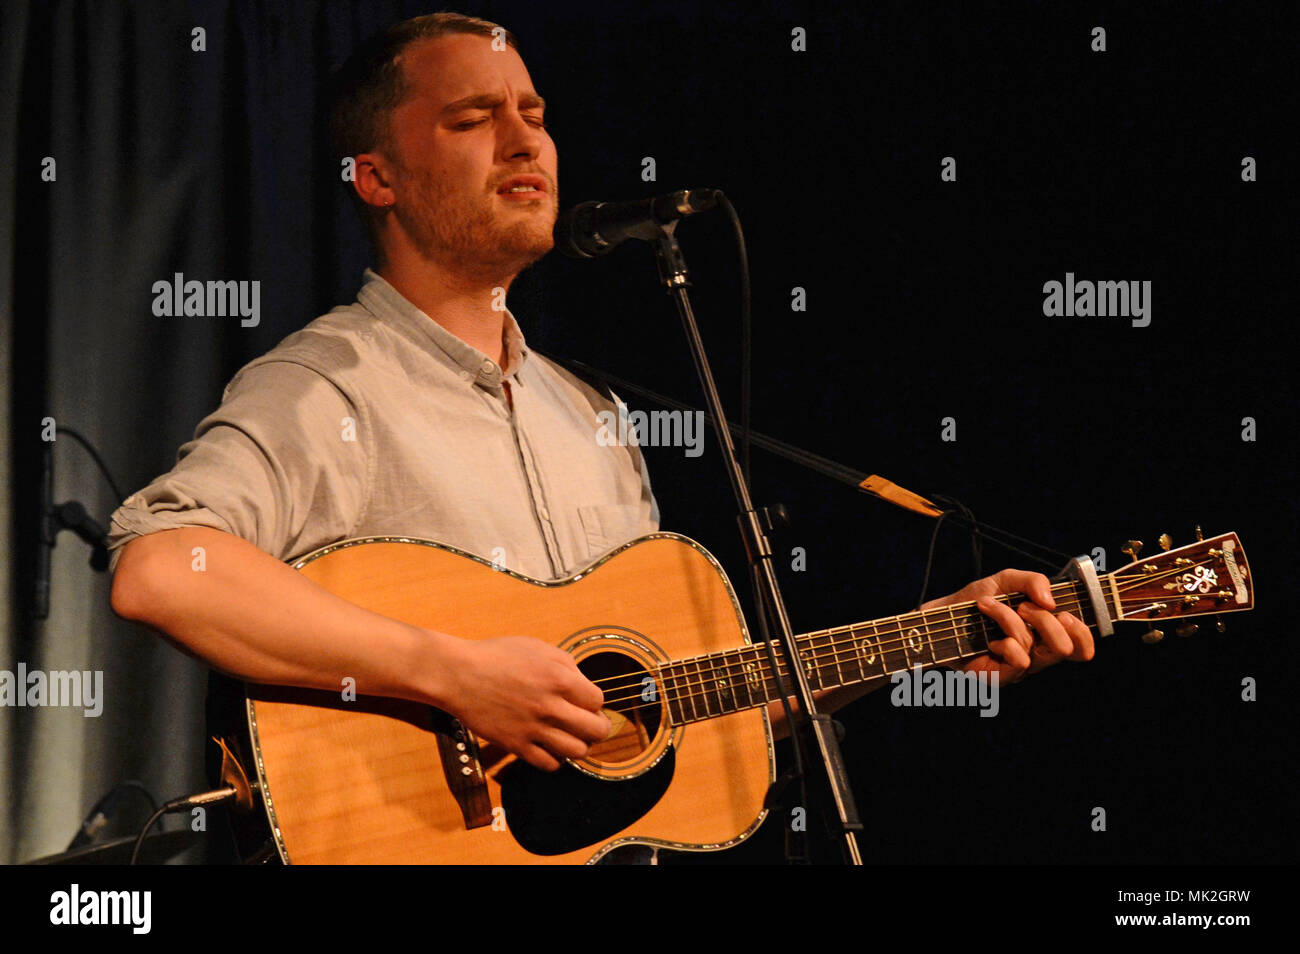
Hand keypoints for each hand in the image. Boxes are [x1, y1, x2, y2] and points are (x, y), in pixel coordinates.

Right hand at [440, 636, 610, 770]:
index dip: (594, 701)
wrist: (459, 675)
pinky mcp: (516, 745)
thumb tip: (585, 685)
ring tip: (571, 737)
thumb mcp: (539, 648)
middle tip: (591, 724)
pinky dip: (556, 759)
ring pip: (577, 751)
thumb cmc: (498, 656)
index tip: (586, 701)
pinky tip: (550, 746)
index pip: (598, 701)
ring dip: (580, 745)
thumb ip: (567, 665)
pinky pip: (549, 764)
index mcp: (559, 678)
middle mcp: (550, 706)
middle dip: (599, 728)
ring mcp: (533, 728)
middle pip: (596, 730)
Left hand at [922, 569, 1094, 683]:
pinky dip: (1005, 640)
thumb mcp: (1005, 581)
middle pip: (1065, 647)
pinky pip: (1020, 659)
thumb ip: (1033, 581)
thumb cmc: (976, 601)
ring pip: (1035, 645)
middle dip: (1046, 621)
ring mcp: (1018, 669)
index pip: (1082, 647)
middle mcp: (1036, 655)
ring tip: (988, 606)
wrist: (941, 616)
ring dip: (1009, 618)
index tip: (1062, 612)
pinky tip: (988, 638)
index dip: (1082, 633)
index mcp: (1045, 635)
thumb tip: (1051, 601)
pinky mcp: (1001, 678)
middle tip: (1023, 607)